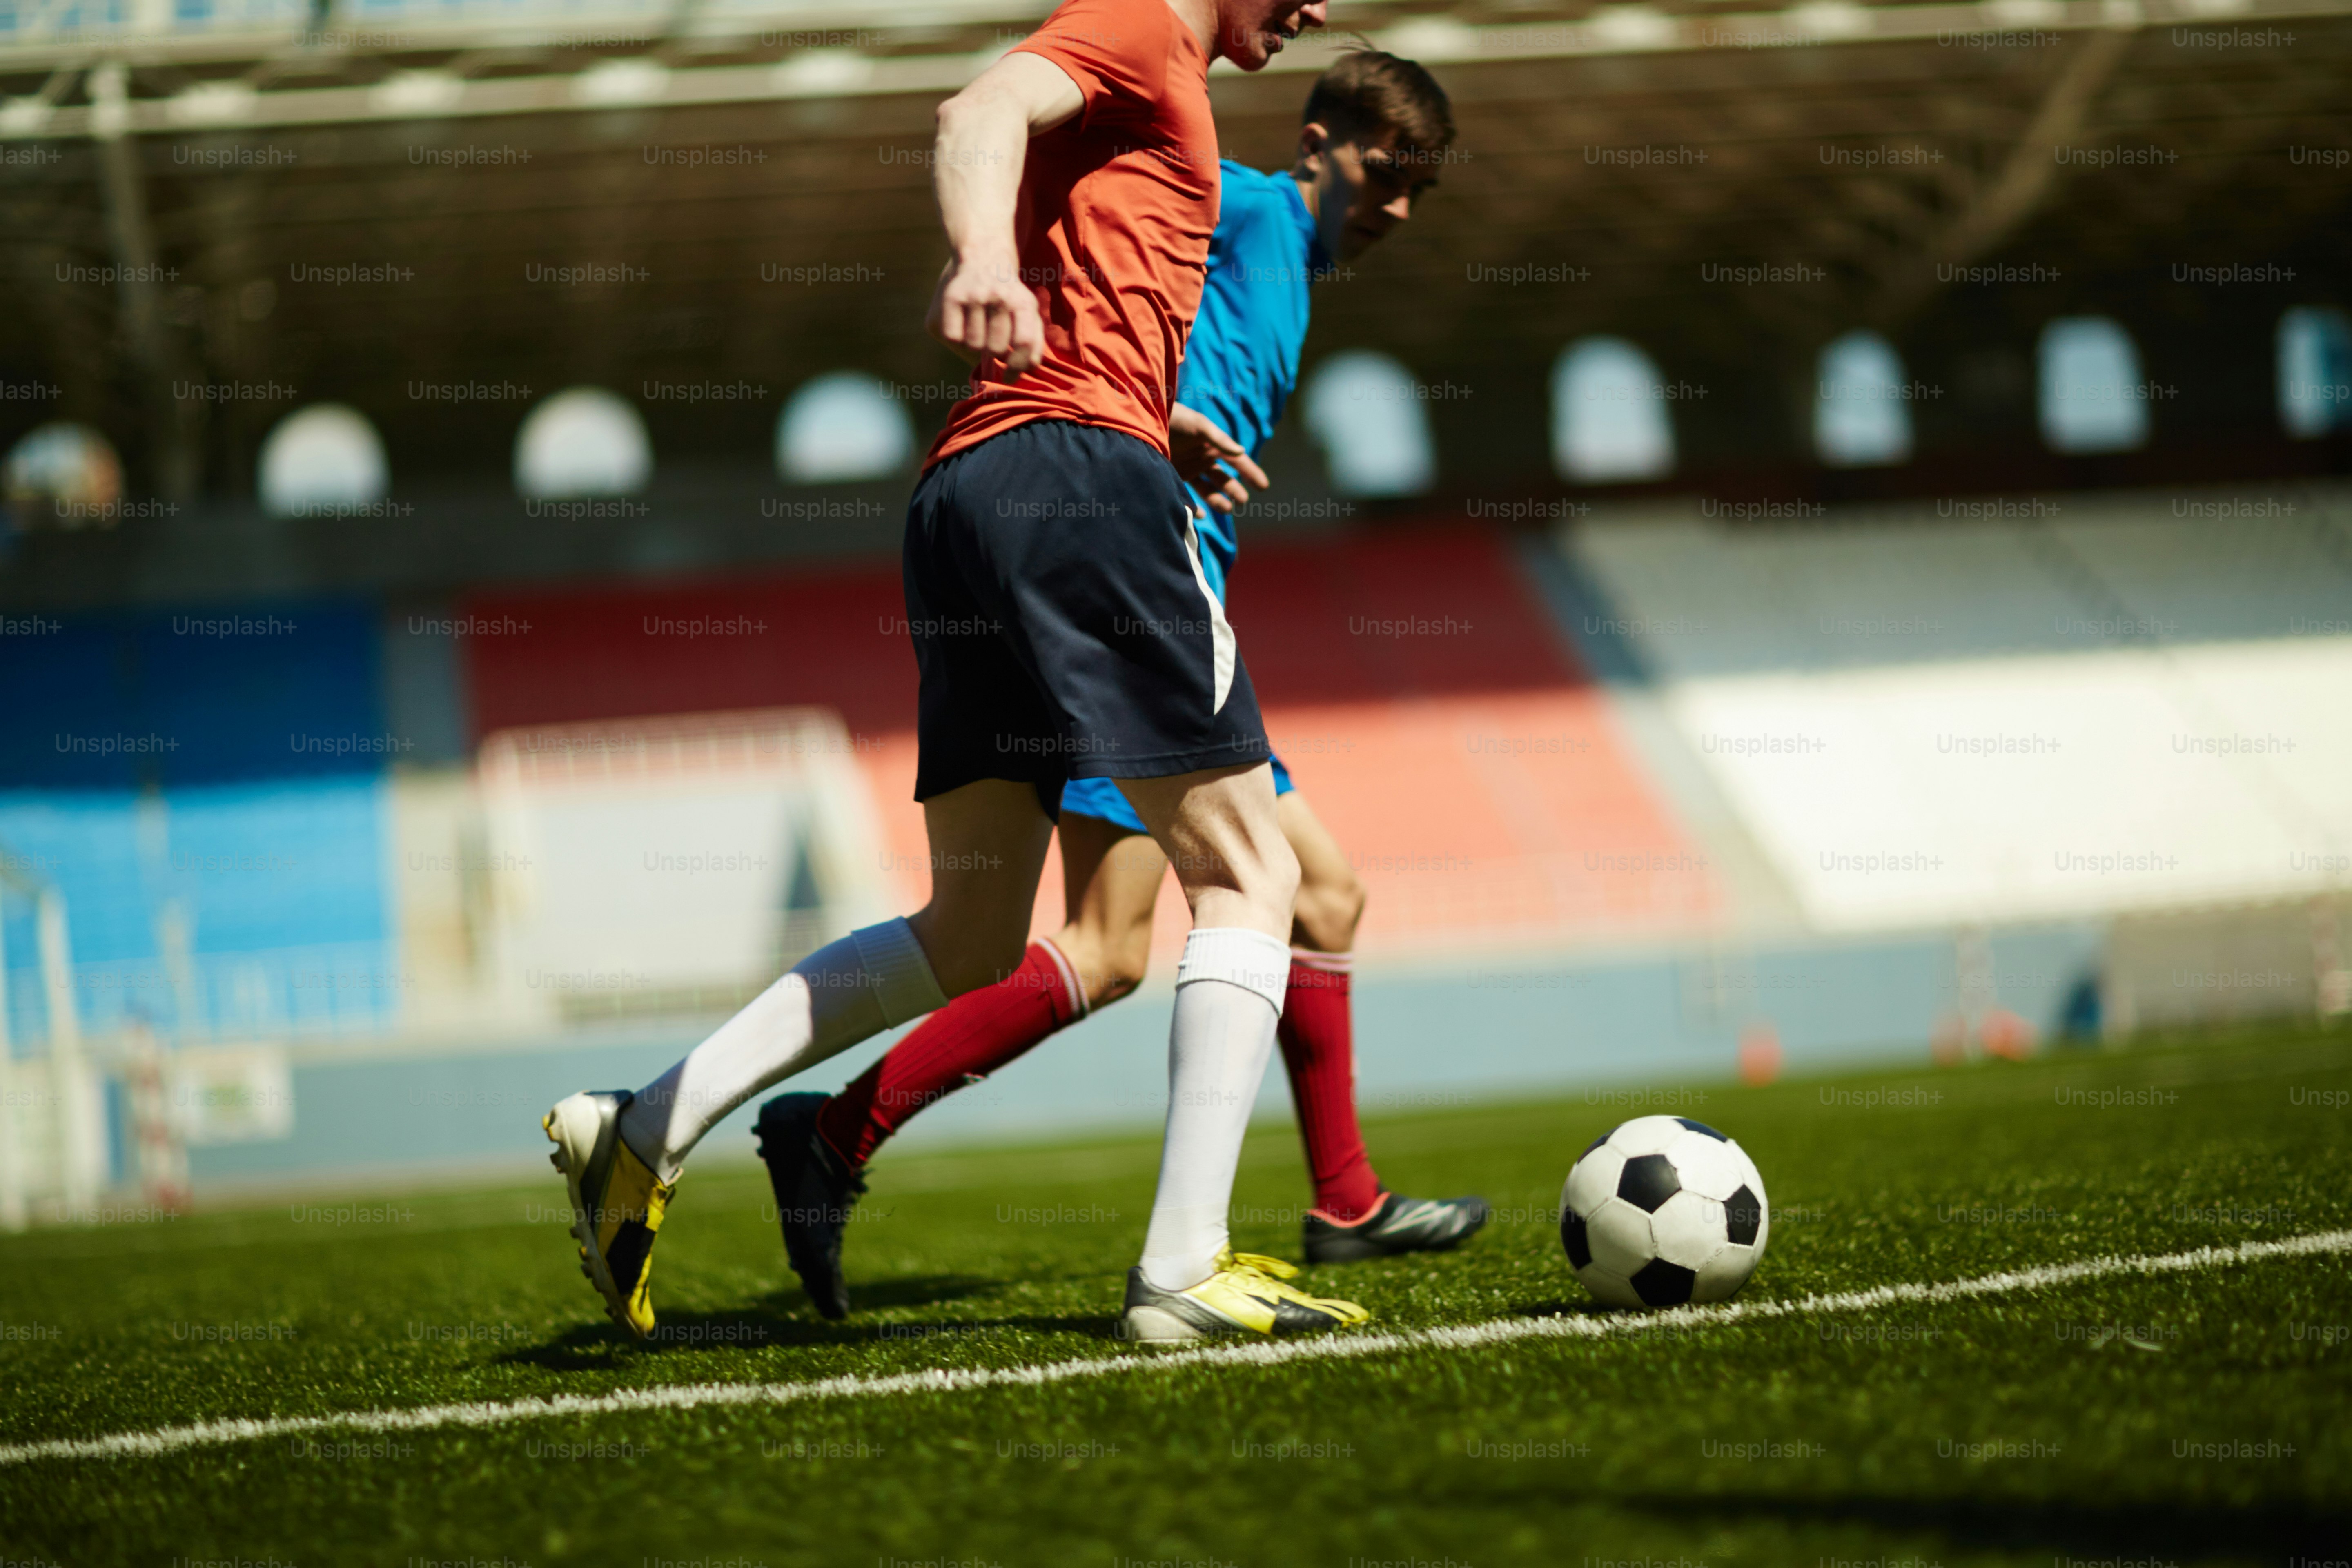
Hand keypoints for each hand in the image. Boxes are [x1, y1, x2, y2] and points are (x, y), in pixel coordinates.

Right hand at [926, 250, 1045, 376]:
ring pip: (974, 345)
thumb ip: (1033, 339)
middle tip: (992, 339)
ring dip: (975, 344)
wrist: (983, 255)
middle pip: (996, 348)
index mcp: (1023, 302)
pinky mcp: (952, 296)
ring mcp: (974, 295)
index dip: (1017, 367)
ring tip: (978, 327)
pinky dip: (957, 338)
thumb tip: (1029, 367)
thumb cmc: (1008, 294)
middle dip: (994, 351)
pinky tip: (963, 323)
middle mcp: (999, 296)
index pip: (1023, 343)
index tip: (1009, 377)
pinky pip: (954, 337)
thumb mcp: (1027, 310)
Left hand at [1168, 402, 1268, 514]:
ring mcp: (1188, 469)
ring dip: (1218, 500)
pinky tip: (1199, 515)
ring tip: (1227, 509)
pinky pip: (1186, 496)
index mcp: (1213, 445)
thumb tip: (1241, 451)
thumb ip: (1219, 439)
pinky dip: (1193, 508)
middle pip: (1224, 479)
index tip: (1263, 487)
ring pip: (1208, 490)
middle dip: (1235, 490)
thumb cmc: (1175, 418)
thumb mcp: (1199, 425)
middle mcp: (1202, 458)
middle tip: (1243, 501)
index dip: (1251, 472)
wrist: (1142, 421)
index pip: (1237, 461)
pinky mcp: (1173, 477)